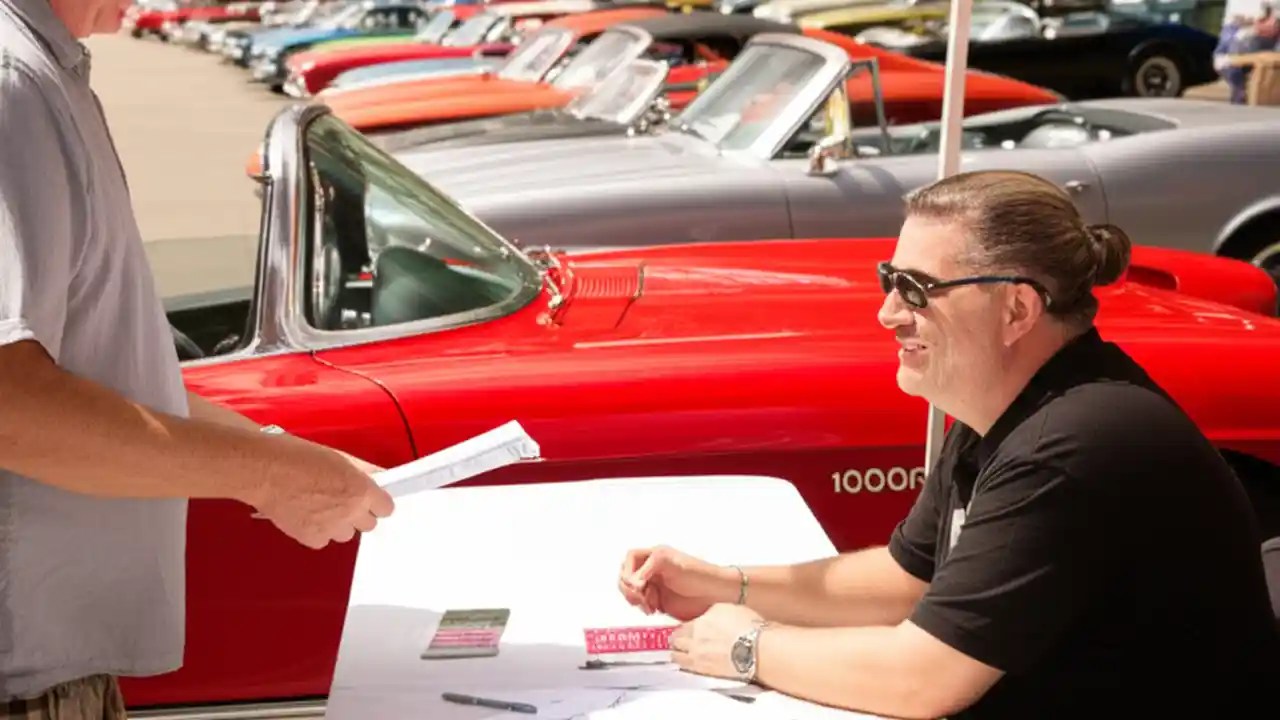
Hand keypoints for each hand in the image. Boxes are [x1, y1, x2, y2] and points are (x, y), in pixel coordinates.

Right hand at [252, 440, 393, 549]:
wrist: (265, 470)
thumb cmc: (299, 456)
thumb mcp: (339, 457)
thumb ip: (363, 472)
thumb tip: (378, 477)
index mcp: (361, 490)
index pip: (386, 508)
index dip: (377, 503)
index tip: (369, 499)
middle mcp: (350, 512)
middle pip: (369, 524)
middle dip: (358, 514)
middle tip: (341, 500)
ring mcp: (331, 528)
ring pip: (346, 534)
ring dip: (338, 524)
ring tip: (319, 506)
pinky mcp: (310, 538)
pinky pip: (323, 540)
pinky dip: (317, 531)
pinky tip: (305, 514)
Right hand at [617, 545, 734, 621]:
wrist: (715, 592)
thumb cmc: (698, 573)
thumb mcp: (670, 563)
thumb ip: (648, 568)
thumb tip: (632, 581)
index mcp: (654, 556)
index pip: (630, 559)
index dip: (628, 571)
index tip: (638, 585)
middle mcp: (652, 570)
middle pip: (625, 576)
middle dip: (628, 588)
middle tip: (640, 598)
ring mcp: (654, 585)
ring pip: (630, 591)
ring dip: (634, 599)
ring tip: (648, 605)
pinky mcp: (658, 601)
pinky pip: (641, 603)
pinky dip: (642, 607)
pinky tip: (653, 609)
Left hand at [669, 603, 764, 679]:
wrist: (755, 650)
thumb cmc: (747, 627)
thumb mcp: (727, 609)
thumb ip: (711, 614)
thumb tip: (707, 617)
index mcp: (698, 623)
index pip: (681, 627)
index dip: (682, 628)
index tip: (682, 630)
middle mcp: (693, 641)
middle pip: (675, 641)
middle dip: (675, 641)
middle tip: (677, 641)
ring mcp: (698, 658)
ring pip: (677, 657)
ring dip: (677, 654)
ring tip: (680, 654)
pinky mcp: (705, 673)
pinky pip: (688, 670)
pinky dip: (685, 667)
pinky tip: (689, 665)